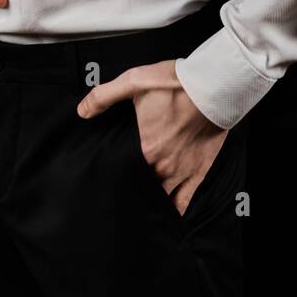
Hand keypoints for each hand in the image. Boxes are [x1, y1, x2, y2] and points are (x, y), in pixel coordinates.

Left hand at [76, 58, 227, 215]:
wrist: (214, 86)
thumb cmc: (176, 83)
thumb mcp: (133, 82)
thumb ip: (104, 96)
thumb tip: (82, 111)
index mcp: (144, 149)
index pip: (121, 174)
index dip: (113, 177)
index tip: (105, 179)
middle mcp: (162, 166)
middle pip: (139, 187)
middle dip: (129, 189)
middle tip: (120, 191)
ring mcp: (181, 172)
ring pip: (160, 198)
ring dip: (149, 202)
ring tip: (138, 207)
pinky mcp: (198, 172)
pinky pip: (183, 202)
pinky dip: (173, 211)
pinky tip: (165, 214)